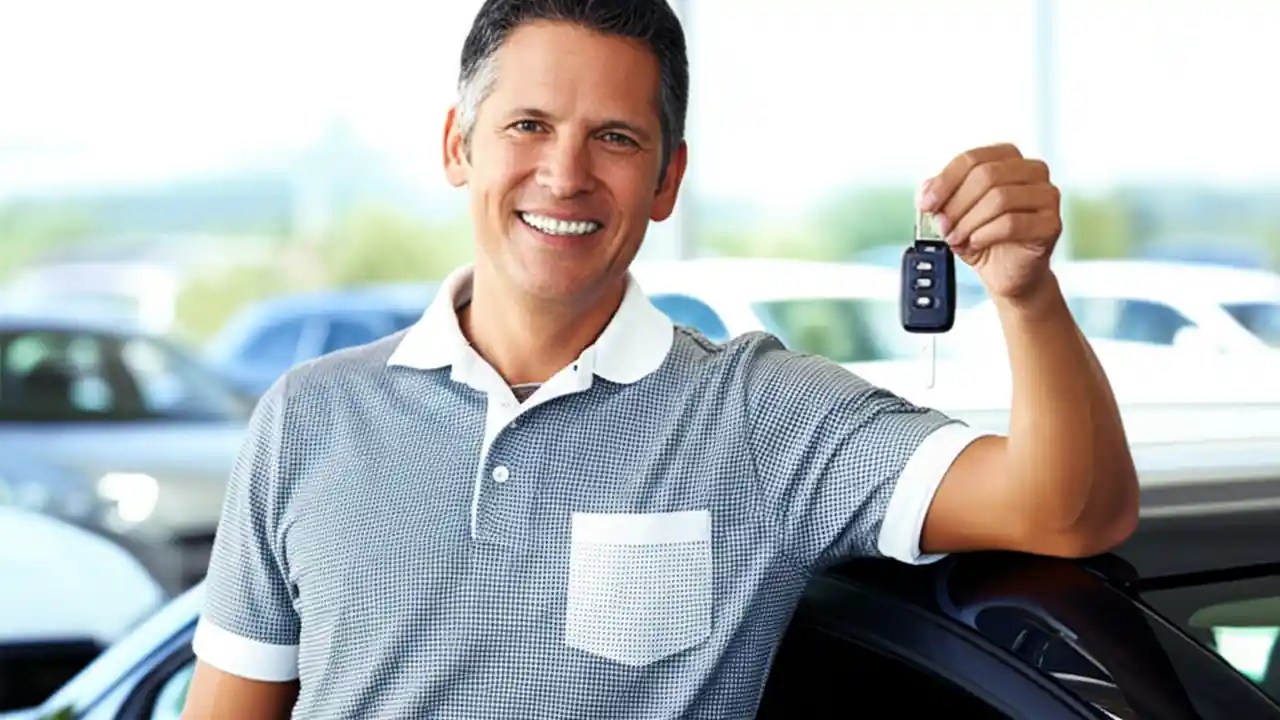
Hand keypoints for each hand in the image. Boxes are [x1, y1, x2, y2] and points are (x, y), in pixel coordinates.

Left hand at [918, 143, 1061, 301]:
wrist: (1008, 273)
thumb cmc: (984, 238)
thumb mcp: (955, 213)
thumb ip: (941, 195)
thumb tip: (927, 189)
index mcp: (1008, 158)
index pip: (972, 159)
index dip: (944, 182)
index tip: (926, 205)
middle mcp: (1033, 171)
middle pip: (986, 175)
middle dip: (956, 204)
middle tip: (942, 226)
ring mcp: (1047, 196)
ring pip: (999, 198)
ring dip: (969, 221)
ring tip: (956, 238)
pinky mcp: (1051, 223)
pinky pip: (1012, 223)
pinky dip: (985, 234)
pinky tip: (975, 242)